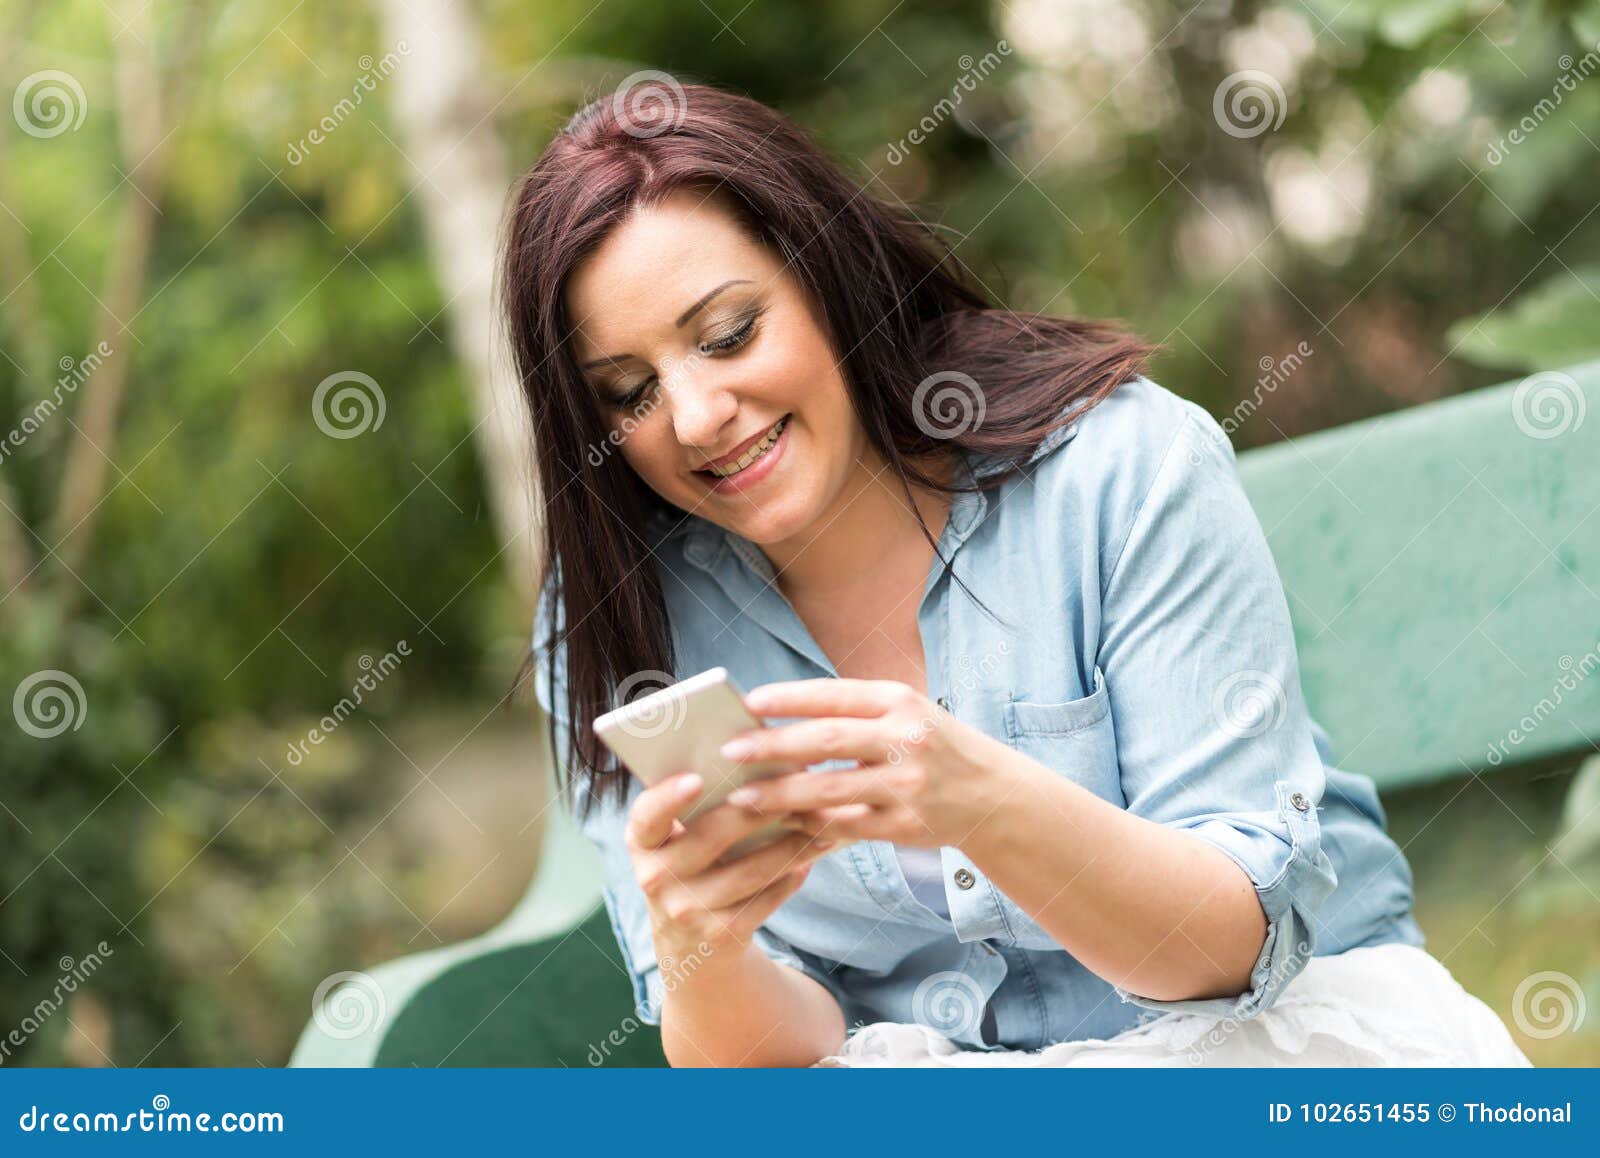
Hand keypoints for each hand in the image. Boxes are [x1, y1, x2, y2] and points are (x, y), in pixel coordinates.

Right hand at [624, 771, 838, 960]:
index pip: (647, 816)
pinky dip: (794, 872)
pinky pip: (767, 897)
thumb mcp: (676, 840)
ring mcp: (687, 910)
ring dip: (793, 842)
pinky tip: (815, 853)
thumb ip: (699, 807)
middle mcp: (656, 877)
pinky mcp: (721, 934)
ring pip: (751, 869)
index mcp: (642, 842)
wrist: (688, 945)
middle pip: (712, 836)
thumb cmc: (690, 867)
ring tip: (823, 818)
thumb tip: (757, 761)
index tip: (696, 779)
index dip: (668, 798)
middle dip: (759, 807)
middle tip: (798, 779)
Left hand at [718, 679, 1008, 848]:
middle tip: (730, 751)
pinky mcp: (905, 825)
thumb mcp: (907, 714)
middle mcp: (906, 738)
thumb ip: (854, 714)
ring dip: (780, 794)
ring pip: (830, 789)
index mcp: (901, 701)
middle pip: (828, 739)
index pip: (836, 695)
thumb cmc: (935, 748)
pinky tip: (779, 825)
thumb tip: (776, 719)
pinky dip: (809, 826)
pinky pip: (846, 826)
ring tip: (741, 796)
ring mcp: (907, 784)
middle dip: (774, 745)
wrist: (994, 796)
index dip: (790, 698)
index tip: (749, 702)